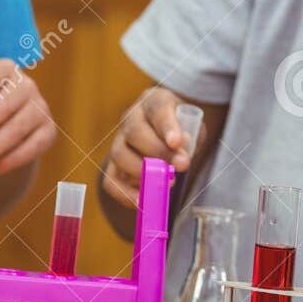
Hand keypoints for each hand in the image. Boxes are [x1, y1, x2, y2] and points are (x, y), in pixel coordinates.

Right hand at [103, 86, 191, 206]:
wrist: (168, 135)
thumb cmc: (181, 128)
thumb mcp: (192, 125)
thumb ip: (189, 136)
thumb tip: (180, 148)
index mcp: (154, 102)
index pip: (158, 110)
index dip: (167, 126)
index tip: (177, 142)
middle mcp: (131, 118)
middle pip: (135, 132)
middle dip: (159, 152)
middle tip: (181, 166)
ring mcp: (119, 141)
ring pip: (120, 155)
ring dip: (143, 172)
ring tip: (167, 183)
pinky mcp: (113, 165)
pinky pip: (110, 180)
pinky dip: (125, 193)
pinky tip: (144, 200)